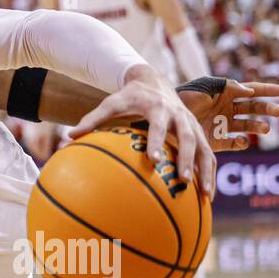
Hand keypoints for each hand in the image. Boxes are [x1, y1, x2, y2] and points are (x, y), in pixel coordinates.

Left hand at [70, 65, 215, 197]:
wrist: (153, 80)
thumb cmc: (128, 96)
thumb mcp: (110, 103)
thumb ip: (92, 119)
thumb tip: (69, 137)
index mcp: (157, 107)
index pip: (158, 125)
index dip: (157, 140)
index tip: (153, 159)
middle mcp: (179, 114)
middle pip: (187, 137)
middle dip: (186, 158)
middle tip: (183, 180)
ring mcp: (191, 123)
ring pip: (204, 147)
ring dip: (205, 171)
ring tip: (205, 196)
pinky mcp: (198, 132)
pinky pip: (209, 153)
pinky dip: (209, 173)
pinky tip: (207, 197)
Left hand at [175, 78, 278, 151]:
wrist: (165, 116)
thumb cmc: (184, 97)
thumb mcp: (204, 87)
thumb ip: (224, 86)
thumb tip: (248, 90)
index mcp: (227, 94)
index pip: (252, 90)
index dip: (267, 90)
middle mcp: (228, 109)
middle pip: (254, 109)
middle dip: (266, 110)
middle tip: (277, 112)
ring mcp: (224, 125)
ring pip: (248, 126)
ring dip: (258, 127)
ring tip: (264, 128)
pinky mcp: (217, 141)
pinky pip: (234, 143)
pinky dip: (241, 143)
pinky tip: (243, 141)